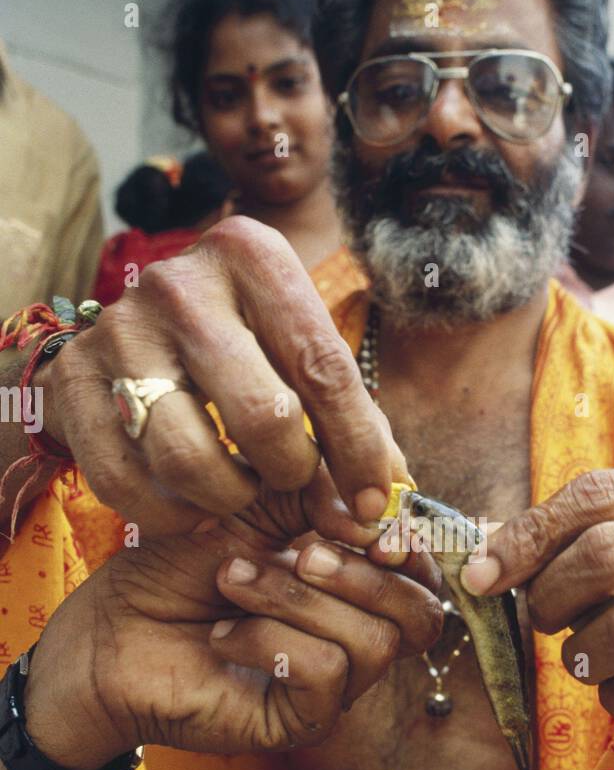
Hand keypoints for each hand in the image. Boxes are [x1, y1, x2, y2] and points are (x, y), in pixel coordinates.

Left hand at [24, 483, 441, 769]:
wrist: (110, 626)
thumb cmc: (179, 562)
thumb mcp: (256, 503)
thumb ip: (321, 493)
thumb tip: (379, 515)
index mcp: (357, 585)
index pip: (426, 577)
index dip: (410, 546)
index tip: (365, 519)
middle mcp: (355, 636)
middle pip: (422, 616)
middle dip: (362, 574)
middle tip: (298, 550)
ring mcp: (332, 684)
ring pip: (373, 643)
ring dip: (296, 600)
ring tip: (232, 581)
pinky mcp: (299, 722)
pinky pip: (326, 676)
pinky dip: (272, 641)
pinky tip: (223, 632)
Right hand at [42, 216, 407, 535]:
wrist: (125, 342)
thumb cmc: (241, 355)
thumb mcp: (298, 360)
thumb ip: (353, 424)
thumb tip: (383, 505)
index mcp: (252, 255)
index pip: (324, 367)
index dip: (358, 450)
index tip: (372, 504)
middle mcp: (181, 284)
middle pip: (262, 416)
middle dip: (291, 472)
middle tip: (291, 479)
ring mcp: (118, 331)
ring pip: (189, 458)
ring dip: (229, 498)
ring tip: (241, 488)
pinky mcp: (73, 382)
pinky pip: (129, 485)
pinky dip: (171, 515)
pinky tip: (192, 502)